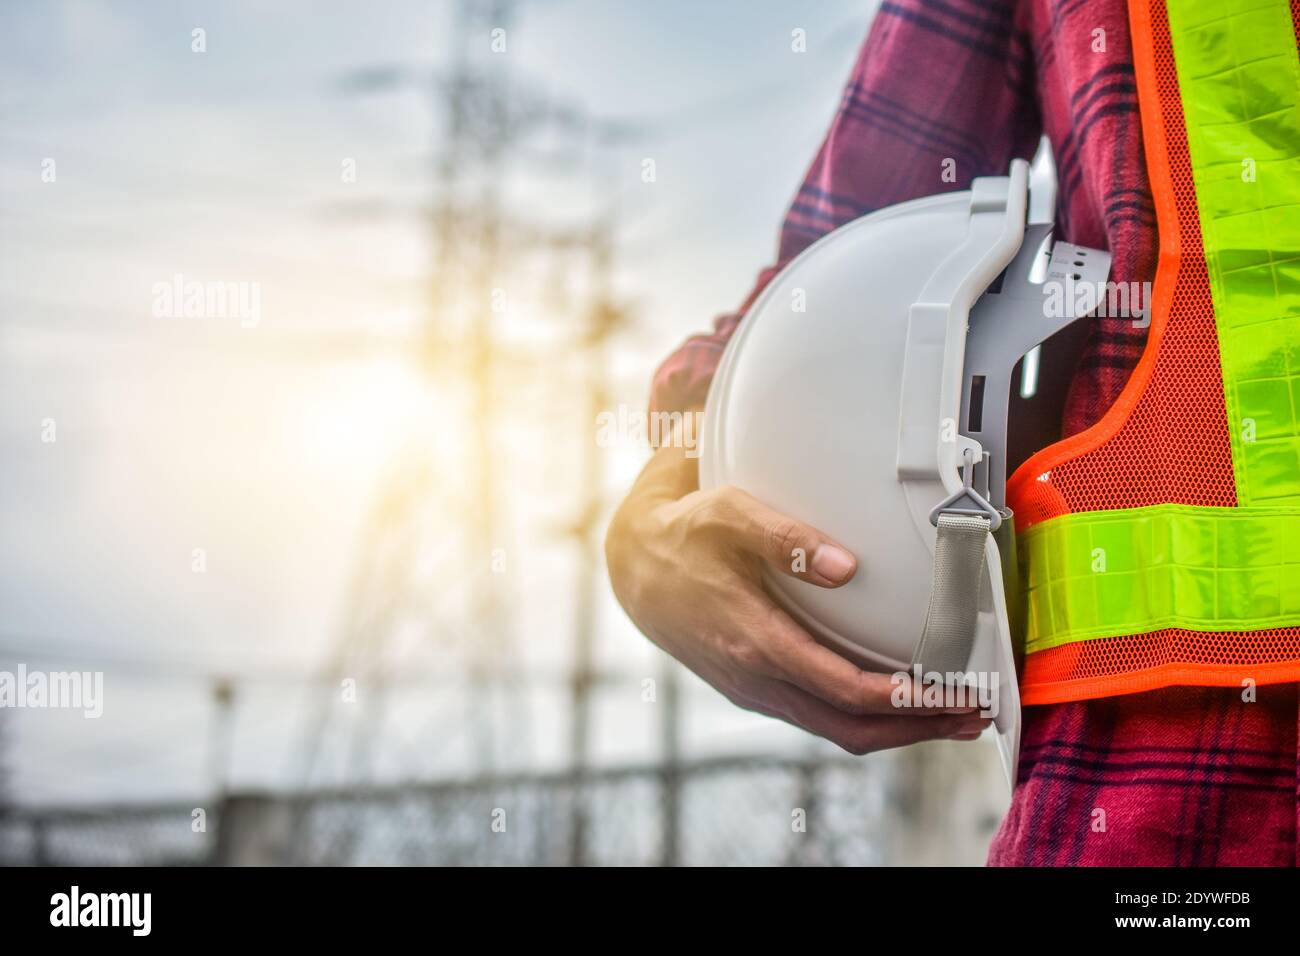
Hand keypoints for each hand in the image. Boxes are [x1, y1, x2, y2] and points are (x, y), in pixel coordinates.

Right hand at [605, 422, 990, 753]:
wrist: (630, 567)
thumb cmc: (683, 534)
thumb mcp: (728, 515)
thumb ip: (785, 536)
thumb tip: (845, 566)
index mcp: (756, 641)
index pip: (846, 690)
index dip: (908, 700)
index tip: (956, 695)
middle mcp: (756, 679)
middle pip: (851, 727)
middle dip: (919, 727)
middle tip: (975, 716)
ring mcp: (753, 689)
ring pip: (835, 729)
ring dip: (896, 729)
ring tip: (949, 716)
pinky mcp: (753, 687)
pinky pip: (817, 716)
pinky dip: (863, 718)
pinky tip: (892, 701)